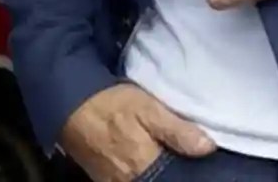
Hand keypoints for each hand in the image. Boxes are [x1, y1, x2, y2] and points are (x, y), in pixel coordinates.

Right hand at [61, 83, 215, 181]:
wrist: (69, 104)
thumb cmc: (113, 104)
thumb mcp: (149, 109)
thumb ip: (178, 131)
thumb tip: (208, 148)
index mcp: (143, 165)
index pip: (175, 178)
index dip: (189, 172)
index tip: (204, 165)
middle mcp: (128, 181)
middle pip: (160, 181)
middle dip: (175, 173)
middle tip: (185, 159)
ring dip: (159, 174)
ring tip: (170, 159)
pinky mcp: (104, 178)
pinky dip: (143, 176)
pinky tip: (151, 164)